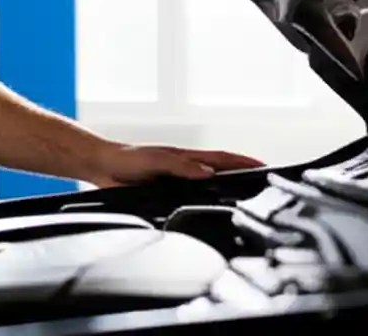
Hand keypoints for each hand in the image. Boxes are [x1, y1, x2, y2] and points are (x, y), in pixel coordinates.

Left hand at [87, 144, 264, 187]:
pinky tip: (210, 210)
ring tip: (247, 197)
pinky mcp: (165, 193)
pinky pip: (192, 197)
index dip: (244, 162)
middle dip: (243, 175)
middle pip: (221, 171)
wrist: (101, 166)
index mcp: (185, 157)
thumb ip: (180, 166)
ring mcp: (176, 180)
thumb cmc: (126, 159)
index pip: (222, 158)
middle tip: (266, 183)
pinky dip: (206, 201)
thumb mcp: (155, 159)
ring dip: (227, 188)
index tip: (265, 166)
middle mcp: (184, 168)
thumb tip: (208, 173)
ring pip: (209, 185)